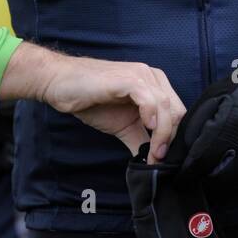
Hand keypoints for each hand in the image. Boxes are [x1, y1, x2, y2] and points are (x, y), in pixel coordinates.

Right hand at [39, 53, 185, 161]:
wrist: (61, 84)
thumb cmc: (90, 100)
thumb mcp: (122, 126)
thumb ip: (140, 140)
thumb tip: (153, 162)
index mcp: (154, 86)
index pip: (177, 113)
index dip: (173, 138)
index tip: (161, 159)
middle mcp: (152, 77)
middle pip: (176, 111)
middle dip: (170, 138)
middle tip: (158, 159)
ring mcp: (140, 76)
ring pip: (165, 106)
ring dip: (162, 134)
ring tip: (153, 153)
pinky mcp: (127, 79)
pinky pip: (148, 98)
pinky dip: (151, 116)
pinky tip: (145, 128)